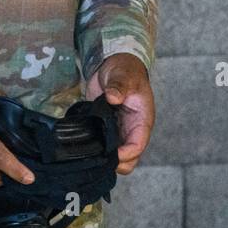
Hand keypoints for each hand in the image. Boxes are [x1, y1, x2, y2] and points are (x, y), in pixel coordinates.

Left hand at [84, 53, 154, 174]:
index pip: (138, 145)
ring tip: (90, 153)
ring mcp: (120, 131)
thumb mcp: (124, 76)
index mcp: (142, 120)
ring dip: (105, 158)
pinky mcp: (107, 129)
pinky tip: (84, 148)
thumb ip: (119, 86)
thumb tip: (113, 97)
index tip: (110, 153)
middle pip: (130, 158)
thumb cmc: (125, 70)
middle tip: (97, 157)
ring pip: (117, 157)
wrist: (115, 65)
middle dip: (116, 162)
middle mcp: (132, 129)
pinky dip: (97, 151)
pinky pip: (105, 147)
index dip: (125, 154)